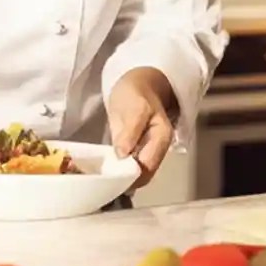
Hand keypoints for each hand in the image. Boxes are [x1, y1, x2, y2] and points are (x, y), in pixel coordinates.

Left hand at [107, 67, 176, 188]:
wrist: (137, 85)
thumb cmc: (135, 93)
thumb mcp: (133, 107)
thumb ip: (129, 131)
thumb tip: (123, 155)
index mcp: (162, 137)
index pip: (147, 167)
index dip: (130, 176)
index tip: (111, 178)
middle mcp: (159, 149)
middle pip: (144, 175)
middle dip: (125, 180)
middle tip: (103, 180)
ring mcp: (149, 152)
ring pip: (137, 174)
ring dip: (121, 177)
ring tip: (103, 176)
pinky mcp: (138, 152)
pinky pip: (130, 168)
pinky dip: (120, 171)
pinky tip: (108, 170)